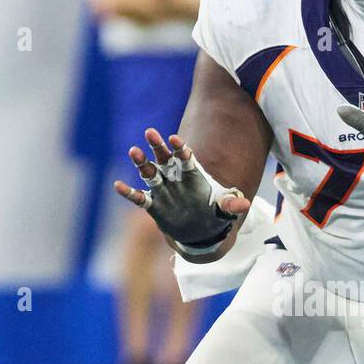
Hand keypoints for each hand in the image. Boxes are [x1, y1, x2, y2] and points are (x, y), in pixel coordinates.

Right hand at [115, 129, 249, 250]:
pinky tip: (118, 185)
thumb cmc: (213, 213)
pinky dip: (128, 192)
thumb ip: (231, 205)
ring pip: (149, 173)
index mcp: (191, 174)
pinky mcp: (154, 205)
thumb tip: (245, 204)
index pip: (185, 157)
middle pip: (164, 158)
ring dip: (141, 162)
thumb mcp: (224, 209)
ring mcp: (162, 190)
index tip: (175, 138)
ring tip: (133, 151)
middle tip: (150, 132)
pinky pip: (139, 198)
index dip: (180, 148)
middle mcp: (174, 178)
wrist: (201, 231)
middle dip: (157, 146)